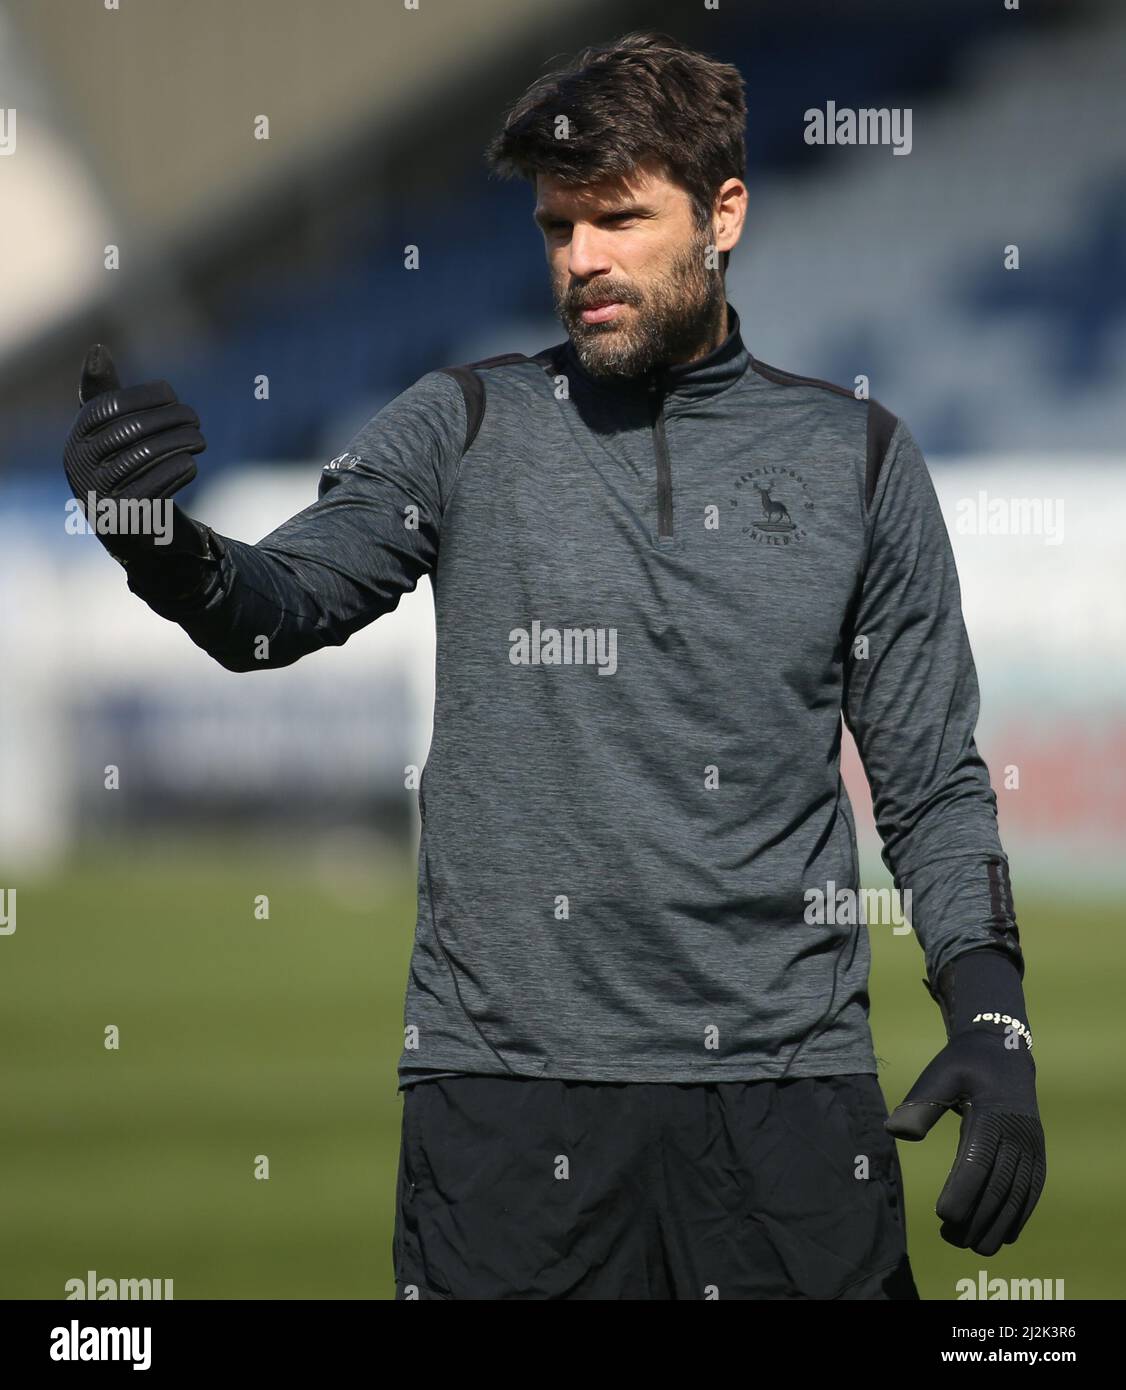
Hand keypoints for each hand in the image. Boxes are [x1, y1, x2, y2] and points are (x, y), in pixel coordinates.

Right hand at [63, 344, 204, 558]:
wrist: (137, 533)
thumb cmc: (126, 471)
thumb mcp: (112, 434)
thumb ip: (106, 394)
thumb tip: (98, 349)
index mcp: (76, 442)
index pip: (107, 406)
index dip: (143, 396)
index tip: (172, 395)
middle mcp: (80, 469)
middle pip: (130, 430)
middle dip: (169, 419)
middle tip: (195, 418)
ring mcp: (101, 495)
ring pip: (146, 455)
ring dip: (181, 442)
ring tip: (199, 439)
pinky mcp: (128, 519)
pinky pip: (158, 484)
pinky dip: (179, 469)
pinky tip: (190, 463)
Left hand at [885, 948, 1045, 1255]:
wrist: (1003, 1051)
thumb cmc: (964, 1064)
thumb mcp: (940, 1074)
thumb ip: (920, 1103)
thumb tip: (895, 1132)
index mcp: (993, 1115)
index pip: (978, 1163)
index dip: (962, 1192)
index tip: (942, 1215)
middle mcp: (1018, 1134)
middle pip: (999, 1186)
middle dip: (976, 1218)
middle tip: (950, 1237)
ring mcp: (1032, 1145)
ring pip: (1018, 1195)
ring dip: (996, 1225)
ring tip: (971, 1245)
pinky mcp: (1038, 1153)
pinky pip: (1032, 1192)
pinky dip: (1018, 1217)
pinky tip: (1001, 1235)